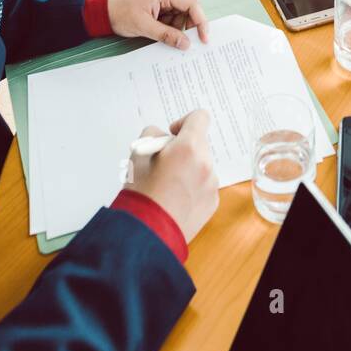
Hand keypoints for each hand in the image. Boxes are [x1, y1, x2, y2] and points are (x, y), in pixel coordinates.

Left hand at [107, 0, 208, 48]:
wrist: (100, 8)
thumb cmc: (120, 11)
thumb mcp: (144, 26)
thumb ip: (166, 35)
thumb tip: (185, 44)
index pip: (192, 4)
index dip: (201, 22)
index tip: (204, 39)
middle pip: (188, 11)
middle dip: (186, 28)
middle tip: (185, 45)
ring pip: (179, 16)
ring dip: (175, 30)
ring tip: (164, 40)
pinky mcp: (157, 5)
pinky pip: (170, 18)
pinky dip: (168, 28)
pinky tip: (161, 36)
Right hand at [124, 111, 218, 243]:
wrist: (148, 233)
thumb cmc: (141, 194)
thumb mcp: (138, 154)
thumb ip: (152, 135)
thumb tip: (163, 138)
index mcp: (189, 147)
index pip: (200, 117)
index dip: (184, 122)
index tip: (171, 135)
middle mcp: (206, 164)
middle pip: (199, 144)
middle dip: (183, 149)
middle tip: (162, 164)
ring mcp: (211, 185)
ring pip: (202, 165)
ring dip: (188, 168)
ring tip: (167, 185)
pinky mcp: (212, 203)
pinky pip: (205, 185)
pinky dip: (193, 186)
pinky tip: (175, 199)